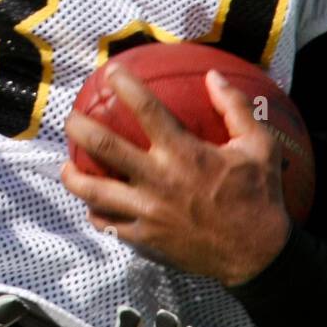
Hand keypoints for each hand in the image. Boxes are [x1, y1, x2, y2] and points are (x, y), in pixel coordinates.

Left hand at [61, 64, 291, 286]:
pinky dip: (97, 213)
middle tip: (70, 118)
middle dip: (81, 128)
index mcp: (184, 153)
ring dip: (74, 177)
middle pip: (105, 148)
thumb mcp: (260, 145)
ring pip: (96, 193)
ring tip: (66, 167)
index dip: (126, 87)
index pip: (147, 111)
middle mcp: (159, 180)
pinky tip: (94, 205)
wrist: (257, 254)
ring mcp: (149, 212)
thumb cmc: (258, 195)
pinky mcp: (146, 238)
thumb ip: (235, 107)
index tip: (111, 72)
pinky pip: (110, 224)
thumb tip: (214, 75)